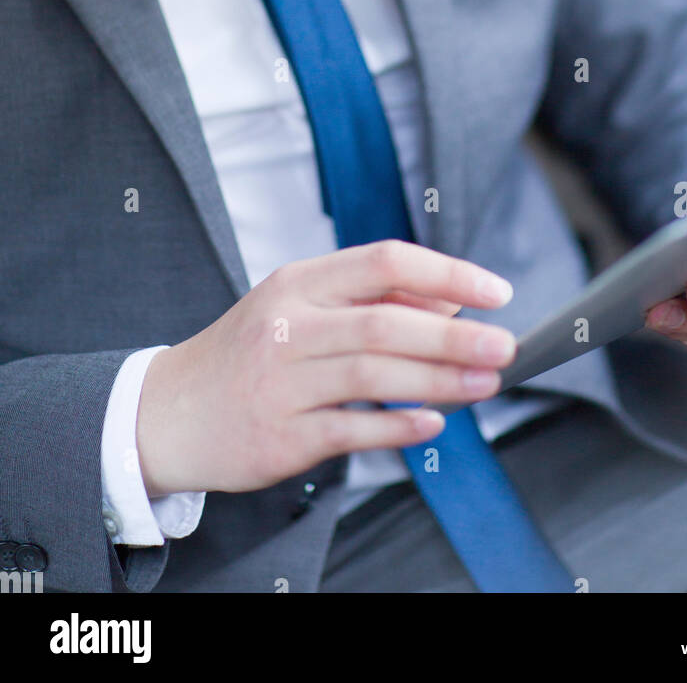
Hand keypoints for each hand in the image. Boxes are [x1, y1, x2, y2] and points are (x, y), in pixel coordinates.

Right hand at [136, 240, 515, 496]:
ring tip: (487, 383)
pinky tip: (435, 422)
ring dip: (441, 379)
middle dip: (456, 335)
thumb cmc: (250, 352)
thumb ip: (374, 299)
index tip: (496, 292)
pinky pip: (353, 428)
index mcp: (299, 282)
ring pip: (375, 374)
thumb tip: (454, 298)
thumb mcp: (300, 306)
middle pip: (386, 321)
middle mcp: (288, 326)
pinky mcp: (280, 437)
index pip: (384, 261)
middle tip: (505, 346)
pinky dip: (401, 425)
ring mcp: (281, 383)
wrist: (169, 412)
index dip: (448, 272)